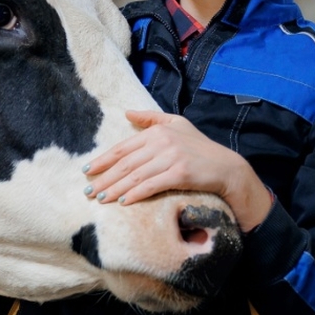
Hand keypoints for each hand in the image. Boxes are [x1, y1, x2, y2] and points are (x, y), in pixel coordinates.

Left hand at [83, 110, 272, 231]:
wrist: (226, 167)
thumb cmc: (200, 147)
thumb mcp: (177, 124)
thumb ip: (151, 118)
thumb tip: (127, 113)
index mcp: (158, 131)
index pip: (124, 148)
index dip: (103, 160)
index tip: (87, 170)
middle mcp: (163, 142)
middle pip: (126, 163)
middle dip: (104, 178)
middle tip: (88, 191)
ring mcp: (172, 157)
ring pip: (135, 175)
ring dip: (115, 189)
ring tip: (101, 199)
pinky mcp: (180, 173)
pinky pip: (152, 185)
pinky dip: (136, 194)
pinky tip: (124, 202)